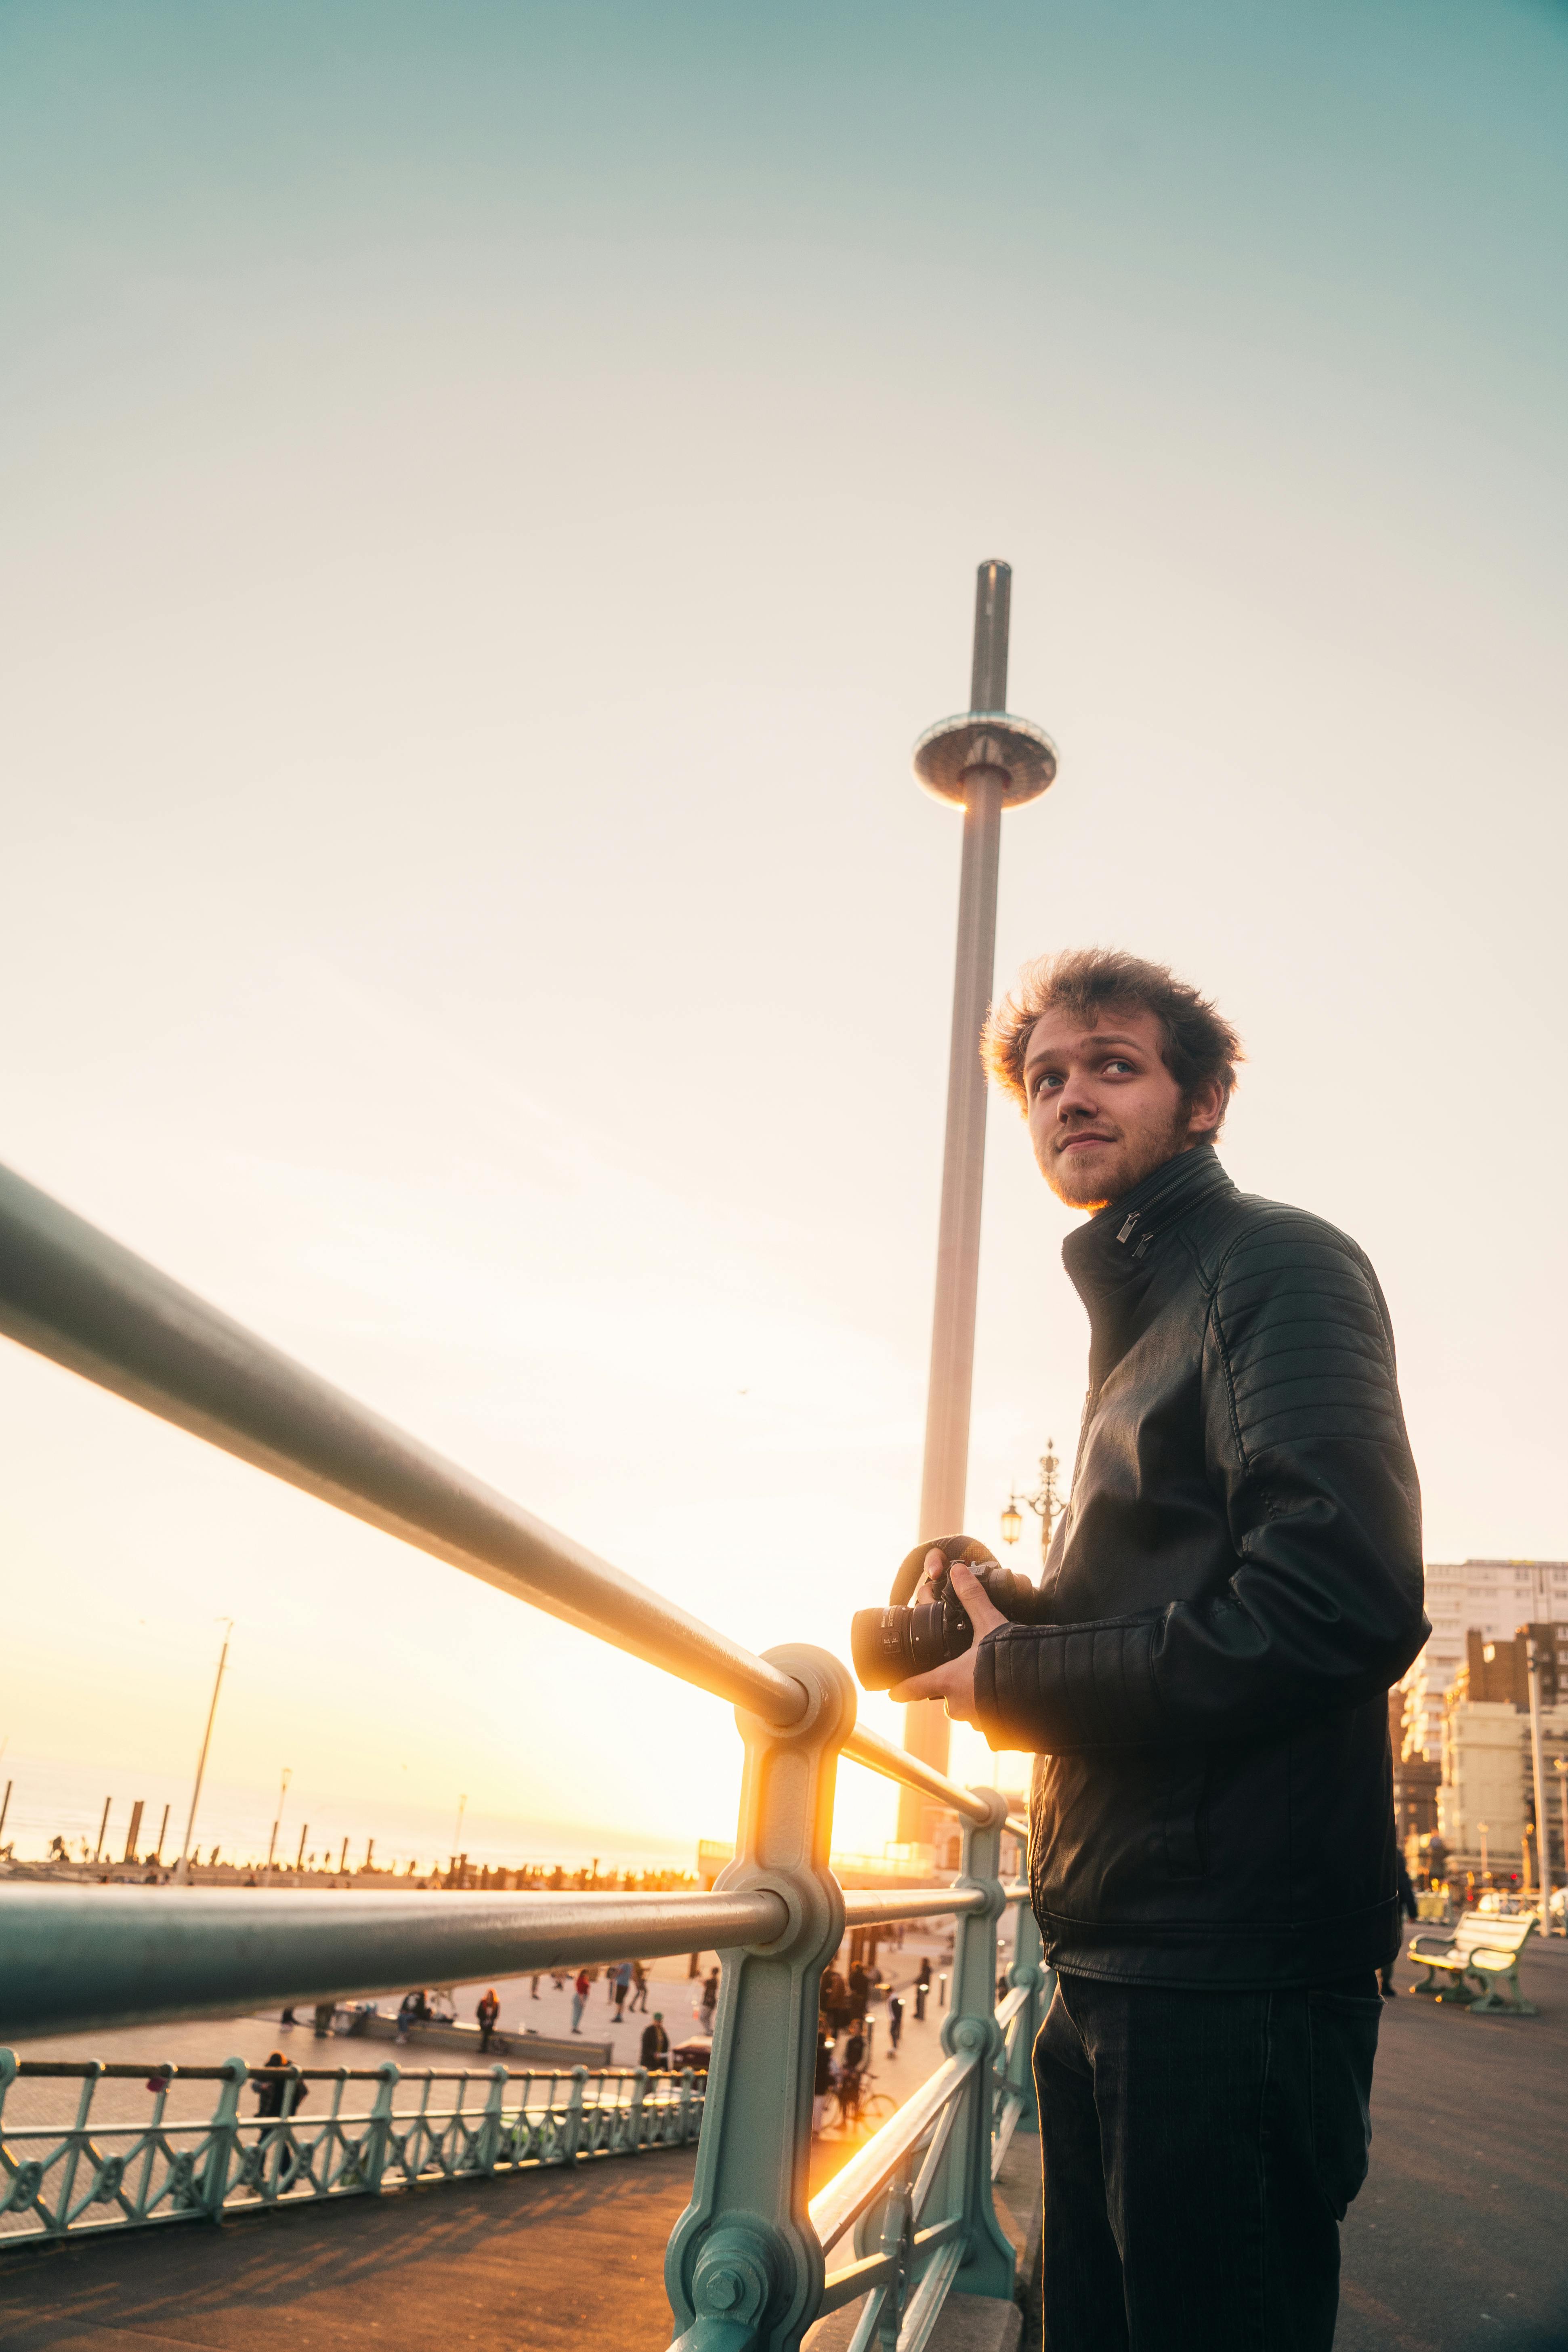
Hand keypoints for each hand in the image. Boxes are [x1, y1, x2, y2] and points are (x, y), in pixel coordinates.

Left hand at [888, 1552, 1007, 1723]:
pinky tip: (1005, 1694)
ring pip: (967, 1708)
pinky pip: (988, 1717)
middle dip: (953, 1685)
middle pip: (945, 1696)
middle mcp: (958, 1704)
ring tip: (989, 1680)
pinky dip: (992, 1706)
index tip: (892, 1694)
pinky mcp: (997, 1729)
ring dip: (973, 1696)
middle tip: (966, 1671)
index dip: (902, 1690)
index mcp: (949, 1680)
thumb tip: (958, 1570)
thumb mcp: (989, 1623)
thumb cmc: (1009, 1658)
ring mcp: (977, 1719)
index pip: (915, 1687)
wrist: (1042, 1689)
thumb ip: (972, 1598)